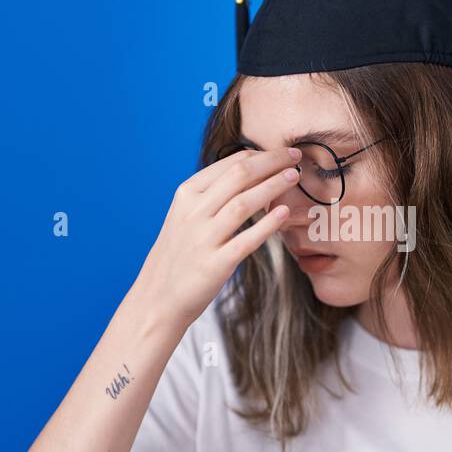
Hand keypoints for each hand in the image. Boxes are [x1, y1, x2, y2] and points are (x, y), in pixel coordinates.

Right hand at [132, 146, 302, 331]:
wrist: (156, 298)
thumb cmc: (178, 255)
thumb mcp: (185, 216)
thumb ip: (212, 194)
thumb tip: (250, 171)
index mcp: (187, 195)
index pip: (230, 164)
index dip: (261, 155)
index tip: (282, 153)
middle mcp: (193, 212)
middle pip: (239, 176)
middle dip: (271, 161)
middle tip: (295, 156)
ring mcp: (202, 238)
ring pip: (244, 203)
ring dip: (273, 186)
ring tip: (295, 177)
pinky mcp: (214, 265)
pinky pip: (245, 240)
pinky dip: (267, 225)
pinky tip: (284, 213)